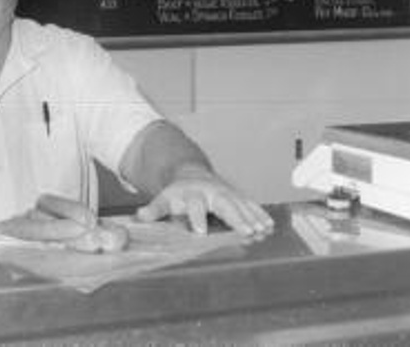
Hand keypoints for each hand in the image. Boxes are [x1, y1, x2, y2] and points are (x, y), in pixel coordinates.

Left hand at [135, 164, 273, 238]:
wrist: (192, 175)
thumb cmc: (178, 193)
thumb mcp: (164, 199)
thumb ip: (155, 209)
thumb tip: (140, 216)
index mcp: (192, 194)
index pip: (195, 206)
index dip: (197, 219)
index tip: (200, 233)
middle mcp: (212, 192)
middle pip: (225, 204)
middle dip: (237, 218)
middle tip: (247, 232)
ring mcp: (226, 193)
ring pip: (241, 205)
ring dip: (253, 218)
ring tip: (263, 231)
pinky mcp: (236, 196)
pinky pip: (250, 205)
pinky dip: (260, 214)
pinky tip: (270, 226)